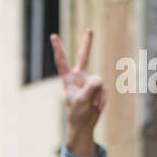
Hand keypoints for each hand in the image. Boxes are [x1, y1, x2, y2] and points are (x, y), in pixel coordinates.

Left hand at [50, 30, 105, 148]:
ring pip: (99, 82)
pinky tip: (97, 108)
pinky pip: (104, 90)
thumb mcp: (81, 102)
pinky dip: (102, 99)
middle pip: (83, 57)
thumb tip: (99, 79)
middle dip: (87, 44)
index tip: (53, 36)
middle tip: (89, 30)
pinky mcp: (98, 88)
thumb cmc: (76, 115)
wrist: (83, 126)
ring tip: (93, 106)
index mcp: (68, 80)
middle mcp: (79, 78)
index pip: (62, 62)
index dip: (58, 49)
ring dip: (98, 96)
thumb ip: (90, 89)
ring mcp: (89, 82)